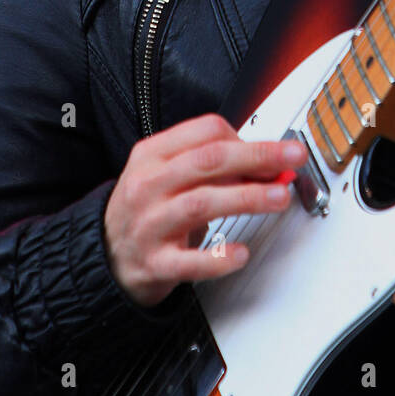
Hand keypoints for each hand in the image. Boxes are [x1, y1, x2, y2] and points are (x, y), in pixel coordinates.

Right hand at [103, 113, 306, 306]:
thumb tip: (267, 163)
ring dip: (246, 197)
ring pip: (202, 203)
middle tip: (290, 159)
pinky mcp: (154, 263)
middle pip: (209, 161)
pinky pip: (188, 261)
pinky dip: (217, 258)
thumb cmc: (146, 210)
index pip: (205, 132)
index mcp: (153, 155)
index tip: (276, 149)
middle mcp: (149, 185)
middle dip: (257, 157)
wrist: (104, 257)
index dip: (246, 138)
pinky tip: (240, 253)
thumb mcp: (166, 174)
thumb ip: (211, 166)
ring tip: (277, 198)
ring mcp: (150, 224)